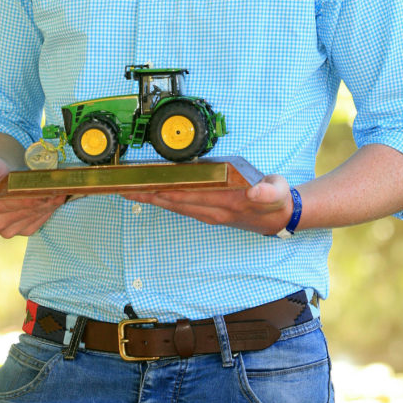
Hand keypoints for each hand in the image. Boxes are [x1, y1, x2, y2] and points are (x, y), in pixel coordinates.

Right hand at [0, 154, 64, 238]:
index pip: (10, 204)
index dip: (28, 197)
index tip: (43, 190)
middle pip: (24, 211)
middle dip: (42, 200)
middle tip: (58, 189)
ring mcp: (7, 230)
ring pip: (32, 218)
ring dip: (48, 206)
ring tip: (60, 193)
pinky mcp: (20, 231)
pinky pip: (36, 223)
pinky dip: (48, 211)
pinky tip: (55, 200)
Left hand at [121, 173, 293, 234]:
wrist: (280, 218)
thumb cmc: (276, 200)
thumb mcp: (278, 192)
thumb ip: (267, 191)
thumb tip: (254, 191)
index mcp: (227, 202)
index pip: (190, 195)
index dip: (167, 190)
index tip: (146, 185)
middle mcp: (213, 210)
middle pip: (174, 202)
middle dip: (148, 194)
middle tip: (123, 187)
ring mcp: (209, 213)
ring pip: (174, 206)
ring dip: (151, 198)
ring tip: (128, 190)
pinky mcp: (208, 212)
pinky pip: (180, 206)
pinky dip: (163, 200)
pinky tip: (151, 194)